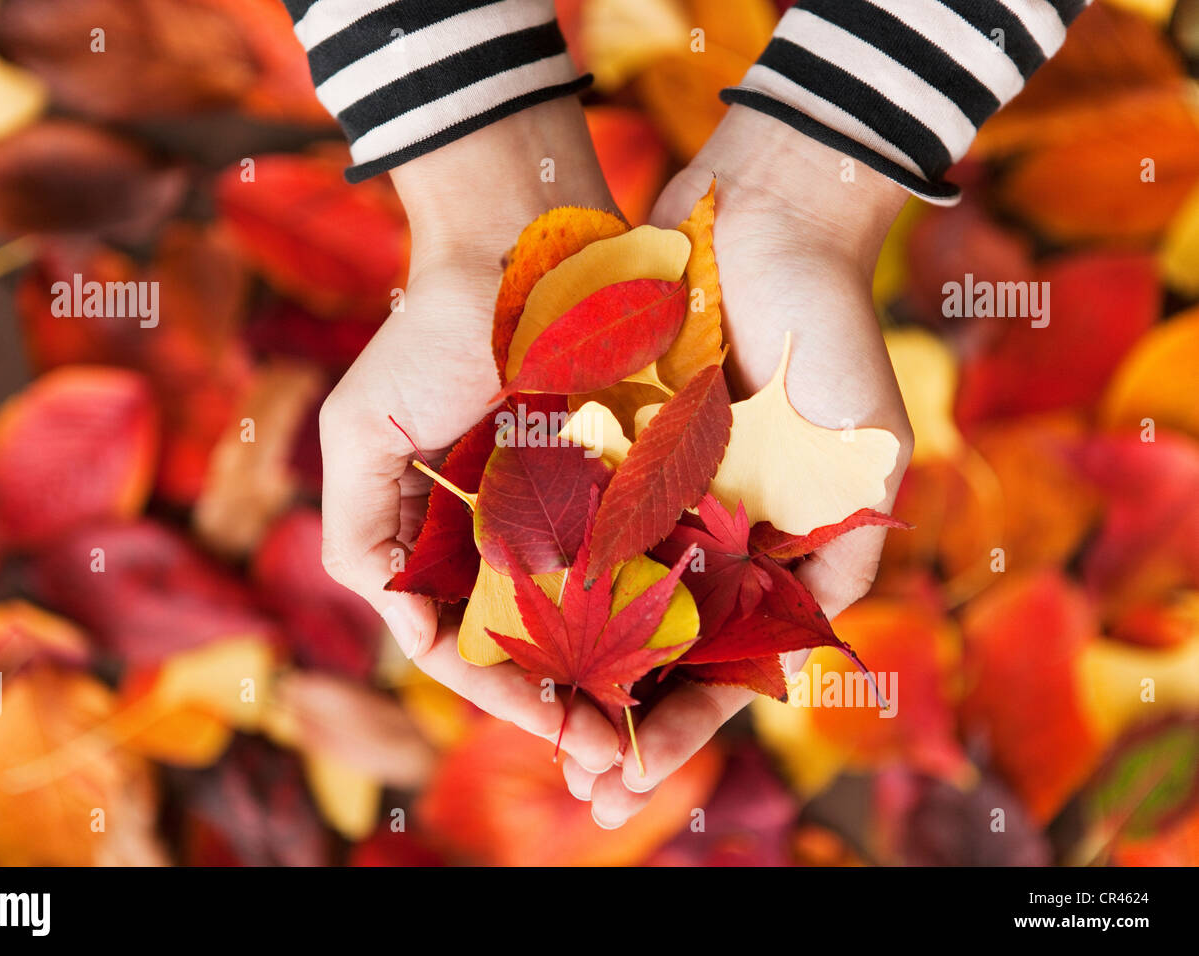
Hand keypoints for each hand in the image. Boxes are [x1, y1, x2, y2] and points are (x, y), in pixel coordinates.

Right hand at [318, 100, 623, 774]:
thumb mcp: (360, 429)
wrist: (526, 241)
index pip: (460, 643)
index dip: (498, 696)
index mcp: (439, 538)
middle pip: (532, 647)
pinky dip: (659, 608)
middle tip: (613, 759)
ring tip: (655, 729)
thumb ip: (358, 531)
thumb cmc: (435, 331)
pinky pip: (644, 561)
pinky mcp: (626, 478)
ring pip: (593, 619)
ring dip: (618, 678)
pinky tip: (688, 650)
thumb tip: (405, 628)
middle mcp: (503, 535)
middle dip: (566, 707)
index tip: (549, 728)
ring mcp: (566, 510)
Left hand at [572, 106, 915, 826]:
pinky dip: (538, 574)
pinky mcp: (599, 443)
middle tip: (582, 791)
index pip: (721, 661)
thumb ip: (840, 559)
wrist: (765, 216)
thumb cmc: (827, 335)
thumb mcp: (863, 460)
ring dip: (570, 669)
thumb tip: (803, 662)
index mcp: (762, 550)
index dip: (683, 724)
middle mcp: (701, 530)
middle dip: (617, 718)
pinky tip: (504, 628)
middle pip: (653, 650)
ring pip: (599, 600)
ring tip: (534, 730)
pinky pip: (562, 524)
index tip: (635, 773)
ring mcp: (647, 490)